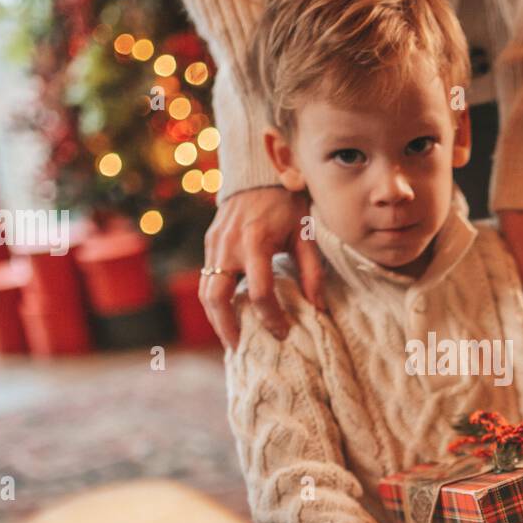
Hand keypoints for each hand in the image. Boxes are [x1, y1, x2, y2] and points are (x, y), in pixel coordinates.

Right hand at [199, 185, 321, 347]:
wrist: (258, 173)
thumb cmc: (287, 204)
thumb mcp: (305, 234)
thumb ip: (312, 271)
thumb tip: (317, 307)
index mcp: (256, 242)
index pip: (259, 292)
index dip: (271, 317)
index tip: (283, 332)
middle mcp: (229, 245)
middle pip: (217, 298)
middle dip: (227, 328)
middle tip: (241, 349)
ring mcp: (214, 244)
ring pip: (205, 291)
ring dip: (216, 319)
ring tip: (231, 339)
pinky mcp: (209, 242)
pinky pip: (207, 278)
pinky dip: (215, 301)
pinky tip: (228, 315)